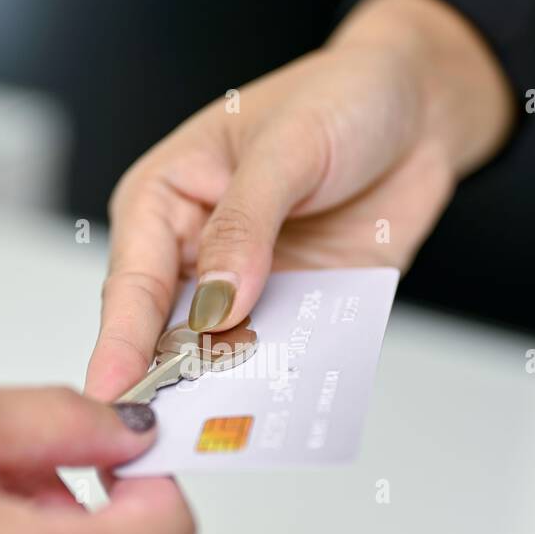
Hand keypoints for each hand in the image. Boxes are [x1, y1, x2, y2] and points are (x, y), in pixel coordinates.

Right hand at [85, 0, 513, 398]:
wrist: (422, 108)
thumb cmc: (341, 97)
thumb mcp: (288, 146)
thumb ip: (247, 224)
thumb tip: (217, 302)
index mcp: (164, 199)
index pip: (133, 282)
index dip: (121, 341)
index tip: (112, 391)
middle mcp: (194, 251)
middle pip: (166, 335)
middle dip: (167, 383)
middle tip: (162, 434)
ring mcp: (246, 288)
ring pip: (222, 357)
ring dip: (227, 393)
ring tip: (221, 436)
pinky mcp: (297, 308)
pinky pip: (285, 355)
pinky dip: (285, 382)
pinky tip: (285, 412)